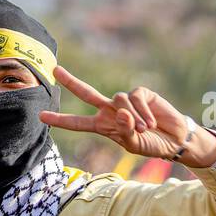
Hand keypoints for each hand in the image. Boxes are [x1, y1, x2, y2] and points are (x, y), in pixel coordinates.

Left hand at [39, 65, 215, 165]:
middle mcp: (110, 110)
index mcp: (103, 126)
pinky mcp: (141, 93)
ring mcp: (125, 101)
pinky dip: (143, 111)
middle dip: (71, 81)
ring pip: (119, 100)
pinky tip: (152, 122)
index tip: (42, 116)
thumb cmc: (151, 144)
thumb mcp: (133, 145)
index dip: (61, 120)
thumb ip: (124, 131)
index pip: (78, 123)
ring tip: (144, 129)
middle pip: (86, 93)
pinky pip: (135, 97)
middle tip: (55, 70)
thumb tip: (121, 111)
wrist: (174, 139)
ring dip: (132, 117)